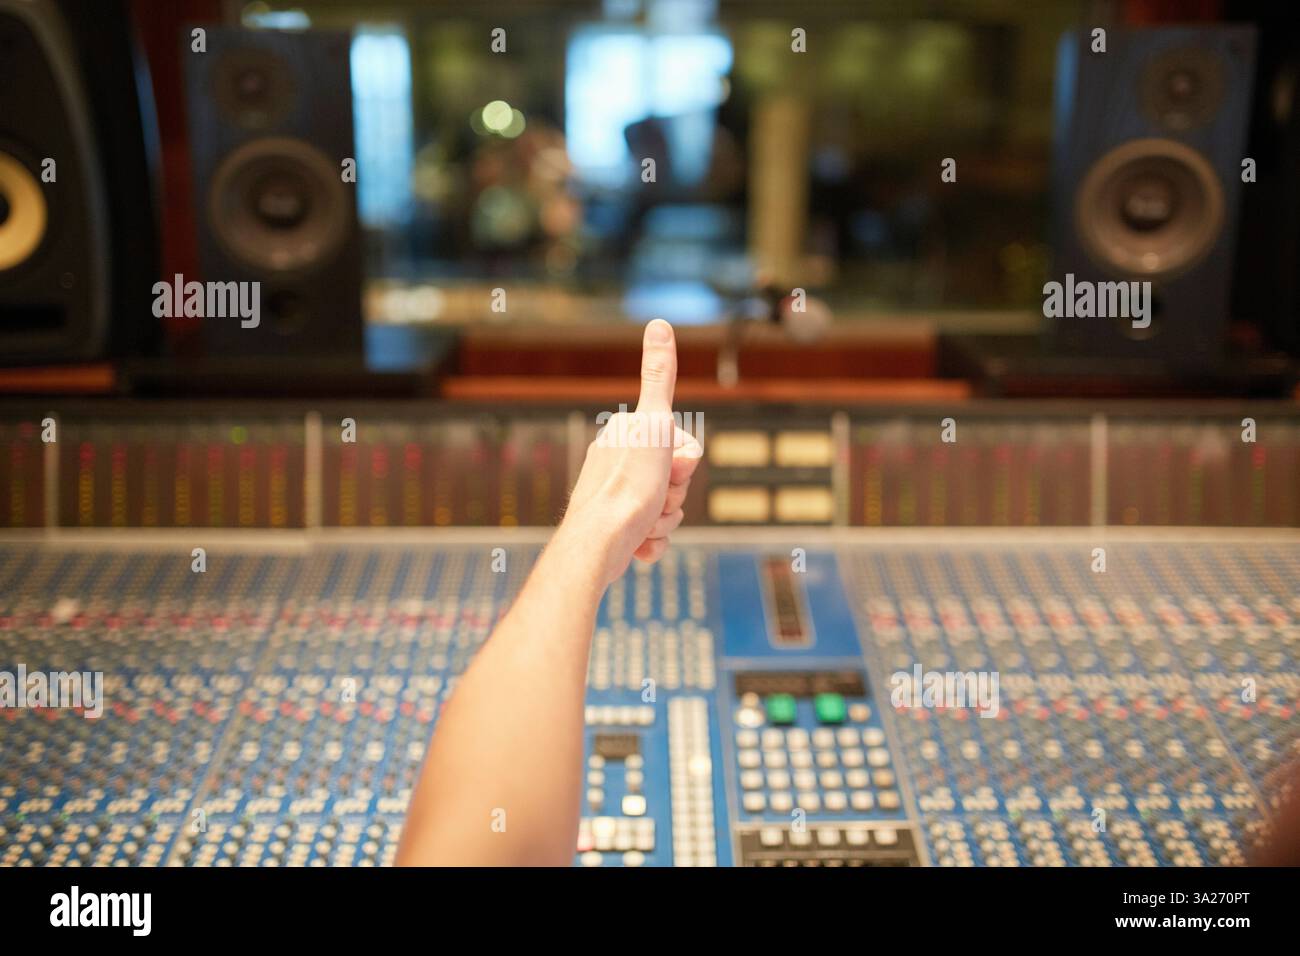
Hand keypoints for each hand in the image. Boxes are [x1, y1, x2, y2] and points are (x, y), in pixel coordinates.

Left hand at [561, 319, 702, 587]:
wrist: (602, 543)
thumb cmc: (629, 485)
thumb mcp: (653, 422)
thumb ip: (659, 376)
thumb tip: (659, 322)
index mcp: (627, 435)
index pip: (683, 447)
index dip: (684, 462)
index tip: (666, 466)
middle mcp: (618, 462)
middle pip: (677, 478)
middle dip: (675, 493)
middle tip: (656, 497)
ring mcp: (617, 498)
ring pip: (668, 508)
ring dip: (665, 520)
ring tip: (645, 522)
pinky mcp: (618, 531)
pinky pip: (654, 535)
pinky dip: (653, 542)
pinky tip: (640, 543)